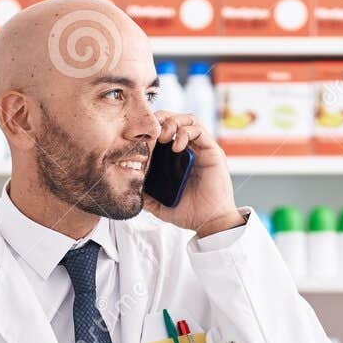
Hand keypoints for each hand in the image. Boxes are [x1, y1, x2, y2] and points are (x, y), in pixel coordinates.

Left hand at [142, 112, 244, 237]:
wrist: (210, 223)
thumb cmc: (190, 213)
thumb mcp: (160, 205)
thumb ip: (147, 196)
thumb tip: (130, 187)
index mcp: (178, 159)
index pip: (165, 132)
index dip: (152, 129)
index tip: (141, 139)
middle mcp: (191, 150)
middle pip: (175, 120)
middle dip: (161, 119)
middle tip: (151, 132)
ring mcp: (202, 149)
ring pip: (188, 119)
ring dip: (173, 122)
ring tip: (163, 136)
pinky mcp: (212, 151)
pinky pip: (198, 130)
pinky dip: (185, 132)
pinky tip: (176, 147)